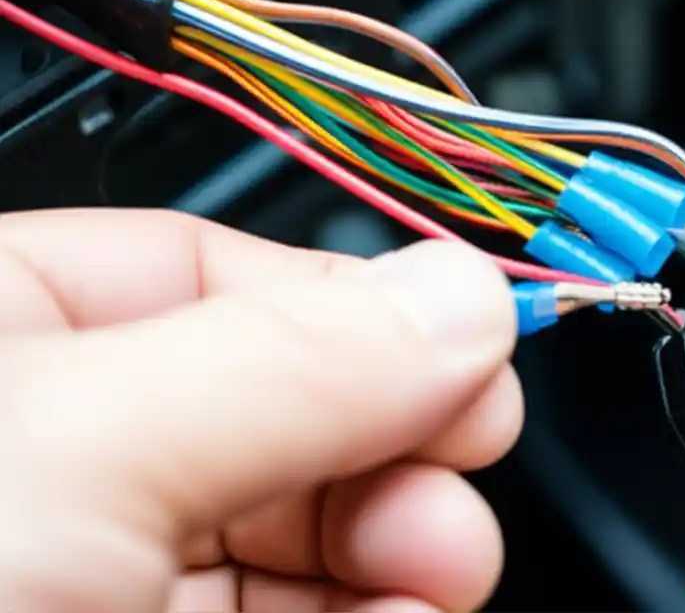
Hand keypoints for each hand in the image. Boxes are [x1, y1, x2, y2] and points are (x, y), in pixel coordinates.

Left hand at [0, 209, 520, 612]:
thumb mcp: (88, 448)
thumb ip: (287, 361)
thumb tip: (457, 299)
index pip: (207, 267)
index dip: (358, 306)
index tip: (471, 346)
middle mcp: (52, 444)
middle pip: (277, 406)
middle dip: (401, 438)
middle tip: (466, 465)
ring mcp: (93, 561)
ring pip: (298, 522)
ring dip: (403, 538)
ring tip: (439, 568)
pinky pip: (287, 612)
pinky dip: (370, 611)